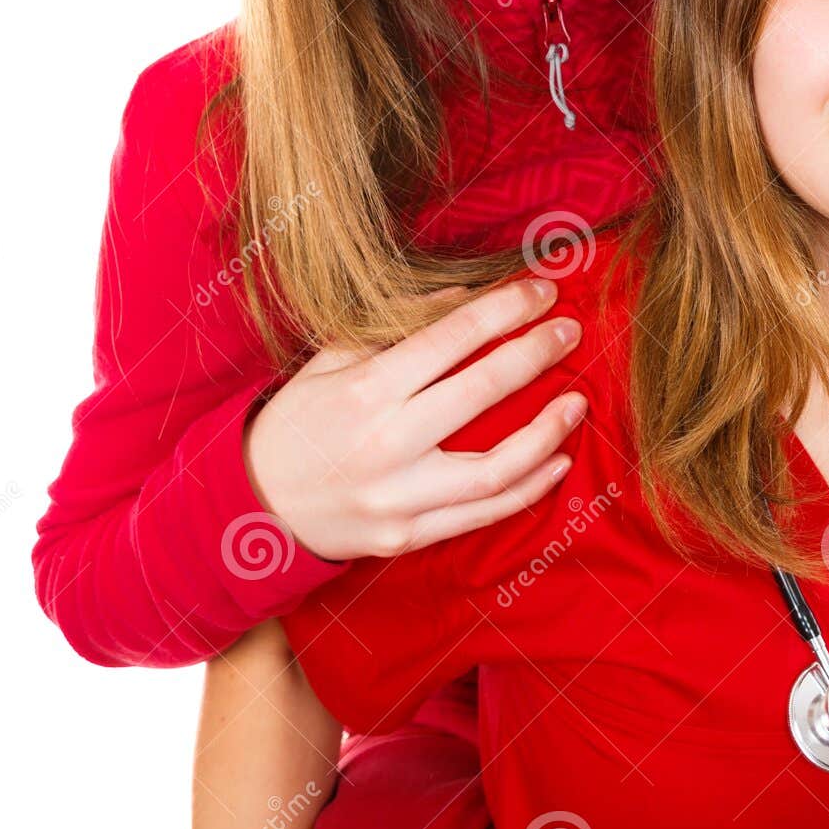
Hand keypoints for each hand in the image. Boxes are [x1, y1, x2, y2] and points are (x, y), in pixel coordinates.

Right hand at [243, 276, 585, 561]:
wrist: (251, 509)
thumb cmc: (296, 422)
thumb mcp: (329, 360)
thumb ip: (394, 325)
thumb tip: (464, 295)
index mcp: (363, 390)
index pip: (451, 338)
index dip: (504, 309)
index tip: (543, 291)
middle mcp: (384, 445)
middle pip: (481, 393)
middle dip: (535, 354)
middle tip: (570, 330)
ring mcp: (398, 498)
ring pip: (494, 468)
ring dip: (546, 431)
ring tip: (577, 400)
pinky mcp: (407, 537)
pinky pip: (482, 514)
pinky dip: (528, 488)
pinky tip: (557, 461)